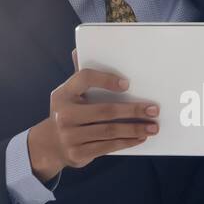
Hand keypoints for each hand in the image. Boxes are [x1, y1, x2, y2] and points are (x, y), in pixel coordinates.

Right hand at [27, 51, 158, 178]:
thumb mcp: (68, 94)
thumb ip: (79, 76)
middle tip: (153, 110)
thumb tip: (78, 49)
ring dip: (135, 129)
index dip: (106, 79)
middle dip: (133, 110)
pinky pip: (108, 147)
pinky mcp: (78, 153)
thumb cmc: (68, 113)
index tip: (127, 84)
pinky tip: (140, 138)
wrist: (50, 145)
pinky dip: (127, 142)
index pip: (85, 78)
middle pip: (105, 111)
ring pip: (110, 131)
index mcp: (63, 94)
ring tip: (152, 127)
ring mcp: (69, 136)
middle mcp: (64, 114)